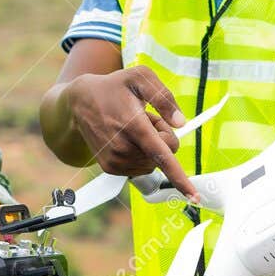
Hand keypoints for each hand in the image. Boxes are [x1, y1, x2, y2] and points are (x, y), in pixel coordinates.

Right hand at [64, 67, 197, 200]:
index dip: (180, 177)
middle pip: (166, 152)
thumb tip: (180, 123)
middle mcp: (123, 148)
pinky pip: (141, 165)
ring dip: (150, 144)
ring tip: (130, 125)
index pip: (162, 155)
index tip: (194, 197)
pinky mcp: (111, 168)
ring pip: (153, 161)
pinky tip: (124, 136)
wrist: (79, 102)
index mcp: (134, 125)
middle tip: (142, 117)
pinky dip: (139, 152)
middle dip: (161, 134)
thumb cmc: (113, 87)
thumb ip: (164, 97)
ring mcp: (116, 161)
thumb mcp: (139, 77)